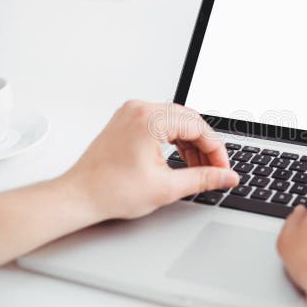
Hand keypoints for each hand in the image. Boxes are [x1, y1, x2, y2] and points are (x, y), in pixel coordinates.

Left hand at [60, 100, 238, 220]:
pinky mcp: (126, 122)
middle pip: (189, 121)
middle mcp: (140, 110)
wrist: (79, 196)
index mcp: (150, 119)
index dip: (216, 150)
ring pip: (176, 121)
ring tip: (197, 168)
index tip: (223, 168)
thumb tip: (226, 176)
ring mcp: (131, 114)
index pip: (199, 127)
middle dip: (205, 146)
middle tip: (214, 169)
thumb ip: (203, 178)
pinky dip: (174, 140)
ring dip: (191, 144)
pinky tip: (180, 159)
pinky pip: (161, 124)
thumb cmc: (110, 191)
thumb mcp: (167, 187)